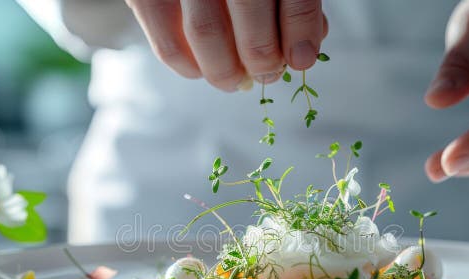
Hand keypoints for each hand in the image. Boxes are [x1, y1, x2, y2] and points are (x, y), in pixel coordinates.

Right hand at [125, 0, 326, 90]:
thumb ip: (289, 0)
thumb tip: (302, 49)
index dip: (299, 31)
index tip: (300, 59)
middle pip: (248, 8)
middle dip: (262, 56)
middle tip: (266, 74)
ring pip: (206, 32)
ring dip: (225, 69)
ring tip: (234, 81)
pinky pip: (166, 37)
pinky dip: (184, 64)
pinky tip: (198, 71)